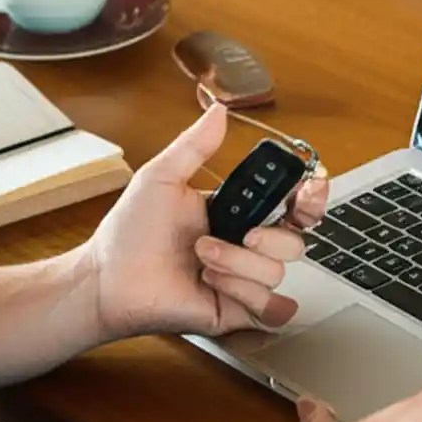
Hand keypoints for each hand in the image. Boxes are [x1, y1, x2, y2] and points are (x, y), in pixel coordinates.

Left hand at [87, 103, 329, 340]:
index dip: (312, 198)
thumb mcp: (161, 177)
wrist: (110, 280)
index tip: (310, 188)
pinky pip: (271, 306)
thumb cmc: (130, 233)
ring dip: (238, 263)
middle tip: (243, 233)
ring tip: (202, 259)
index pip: (293, 206)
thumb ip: (194, 144)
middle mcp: (247, 248)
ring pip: (277, 271)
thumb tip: (218, 111)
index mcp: (239, 214)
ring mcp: (245, 280)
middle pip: (296, 241)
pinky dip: (244, 292)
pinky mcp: (239, 310)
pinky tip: (213, 283)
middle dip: (270, 236)